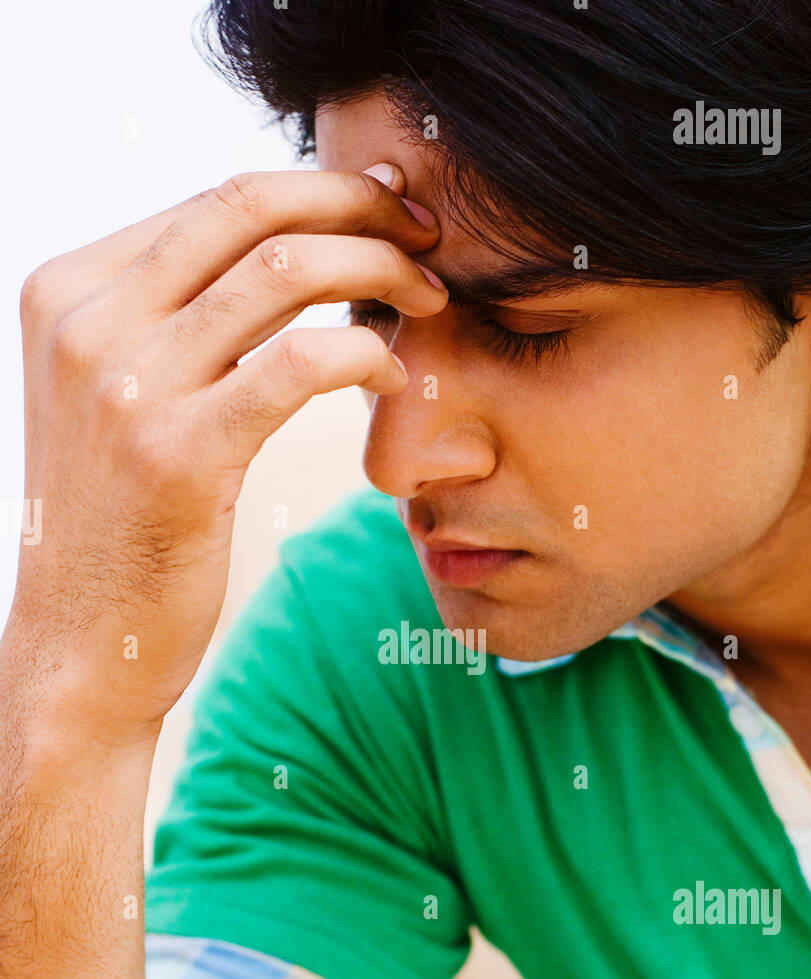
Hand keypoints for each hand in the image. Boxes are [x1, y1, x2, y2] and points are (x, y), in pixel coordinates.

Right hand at [10, 166, 444, 738]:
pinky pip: (302, 363)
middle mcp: (86, 321)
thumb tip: (279, 251)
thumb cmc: (121, 525)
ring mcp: (126, 384)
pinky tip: (395, 371)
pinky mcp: (180, 452)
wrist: (83, 643)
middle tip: (426, 228)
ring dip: (378, 269)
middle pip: (249, 208)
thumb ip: (173, 322)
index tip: (383, 204)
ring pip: (285, 271)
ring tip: (429, 294)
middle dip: (356, 200)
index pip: (212, 204)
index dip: (313, 189)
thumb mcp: (120, 398)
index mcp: (68, 292)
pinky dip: (366, 351)